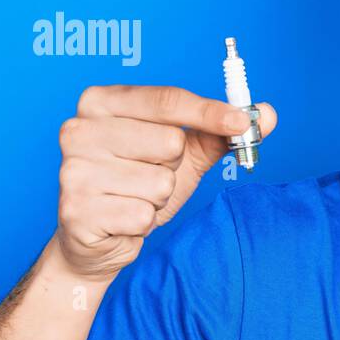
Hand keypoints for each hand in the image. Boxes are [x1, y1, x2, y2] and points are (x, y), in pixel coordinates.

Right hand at [53, 84, 277, 279]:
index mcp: (100, 101)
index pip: (167, 100)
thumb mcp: (182, 154)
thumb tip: (266, 113)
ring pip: (160, 182)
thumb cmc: (139, 184)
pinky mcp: (76, 209)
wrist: (97, 239)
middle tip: (150, 176)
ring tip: (134, 198)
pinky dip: (143, 222)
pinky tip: (122, 219)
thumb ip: (220, 132)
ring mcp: (73, 169)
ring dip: (159, 198)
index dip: (210, 112)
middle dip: (173, 167)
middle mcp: (78, 129)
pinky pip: (143, 215)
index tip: (241, 121)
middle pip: (170, 141)